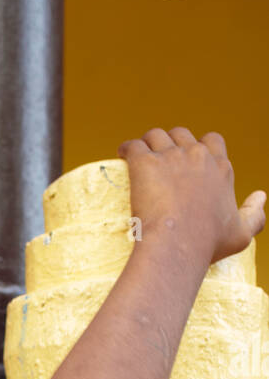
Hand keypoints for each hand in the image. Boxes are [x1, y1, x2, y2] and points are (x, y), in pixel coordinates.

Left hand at [117, 127, 265, 264]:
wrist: (177, 244)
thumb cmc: (207, 243)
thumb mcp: (241, 234)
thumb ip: (255, 215)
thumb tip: (261, 197)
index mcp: (220, 168)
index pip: (213, 141)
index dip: (200, 146)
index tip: (189, 158)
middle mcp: (197, 156)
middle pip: (182, 134)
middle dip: (171, 141)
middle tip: (160, 157)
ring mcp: (171, 156)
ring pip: (156, 135)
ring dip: (148, 142)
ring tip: (140, 154)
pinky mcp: (145, 162)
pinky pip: (133, 145)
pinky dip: (127, 148)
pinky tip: (123, 154)